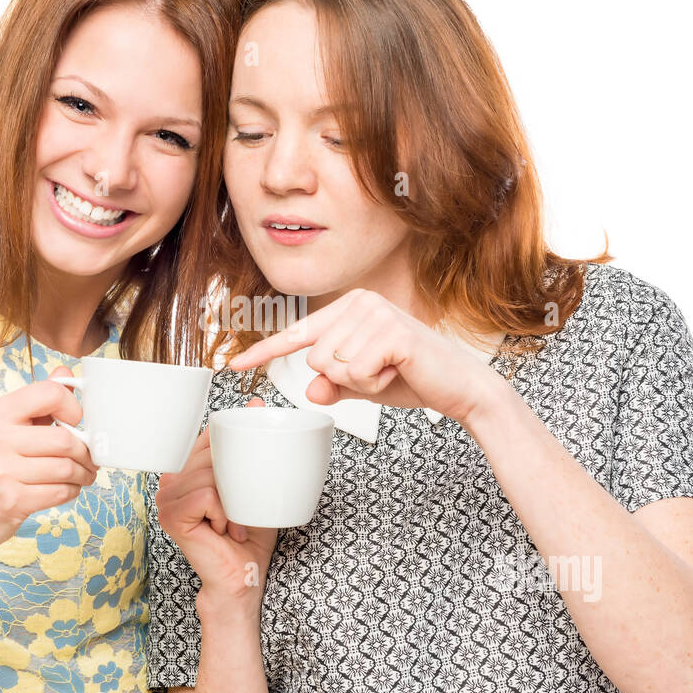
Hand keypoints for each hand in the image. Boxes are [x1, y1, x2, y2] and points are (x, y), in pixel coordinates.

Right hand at [0, 365, 98, 558]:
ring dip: (83, 474)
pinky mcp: (11, 500)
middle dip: (86, 452)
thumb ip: (38, 402)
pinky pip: (60, 492)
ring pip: (66, 467)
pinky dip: (72, 492)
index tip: (77, 423)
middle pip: (65, 438)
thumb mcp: (6, 429)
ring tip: (82, 476)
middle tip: (89, 460)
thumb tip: (66, 374)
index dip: (74, 408)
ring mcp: (0, 470)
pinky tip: (67, 489)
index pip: (50, 393)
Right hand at [156, 397, 278, 616]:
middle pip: (210, 455)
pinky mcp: (171, 515)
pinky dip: (225, 513)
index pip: (209, 439)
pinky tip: (224, 531)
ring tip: (235, 525)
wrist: (242, 577)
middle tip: (242, 513)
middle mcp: (170, 481)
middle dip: (236, 483)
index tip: (245, 477)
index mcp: (186, 470)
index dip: (232, 451)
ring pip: (209, 475)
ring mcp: (166, 498)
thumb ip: (252, 445)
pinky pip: (207, 496)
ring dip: (233, 502)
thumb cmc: (249, 535)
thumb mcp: (255, 484)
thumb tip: (256, 402)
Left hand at [225, 289, 499, 424]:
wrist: (461, 387)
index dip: (264, 352)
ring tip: (390, 371)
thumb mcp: (361, 385)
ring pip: (331, 367)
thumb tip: (309, 391)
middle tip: (379, 372)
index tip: (232, 365)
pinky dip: (373, 383)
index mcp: (350, 306)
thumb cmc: (411, 379)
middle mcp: (361, 301)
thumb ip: (331, 386)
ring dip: (360, 382)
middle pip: (314, 358)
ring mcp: (376, 313)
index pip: (297, 334)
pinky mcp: (391, 332)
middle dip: (343, 379)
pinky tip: (397, 371)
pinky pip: (354, 373)